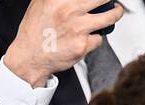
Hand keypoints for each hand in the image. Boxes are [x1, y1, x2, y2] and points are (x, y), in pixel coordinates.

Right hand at [3, 0, 122, 86]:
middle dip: (109, 0)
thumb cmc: (34, 32)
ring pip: (110, 17)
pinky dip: (95, 39)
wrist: (29, 59)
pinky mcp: (82, 46)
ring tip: (115, 12)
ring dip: (115, 14)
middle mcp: (69, 11)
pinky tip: (87, 38)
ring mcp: (77, 29)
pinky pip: (99, 39)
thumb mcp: (40, 3)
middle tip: (110, 1)